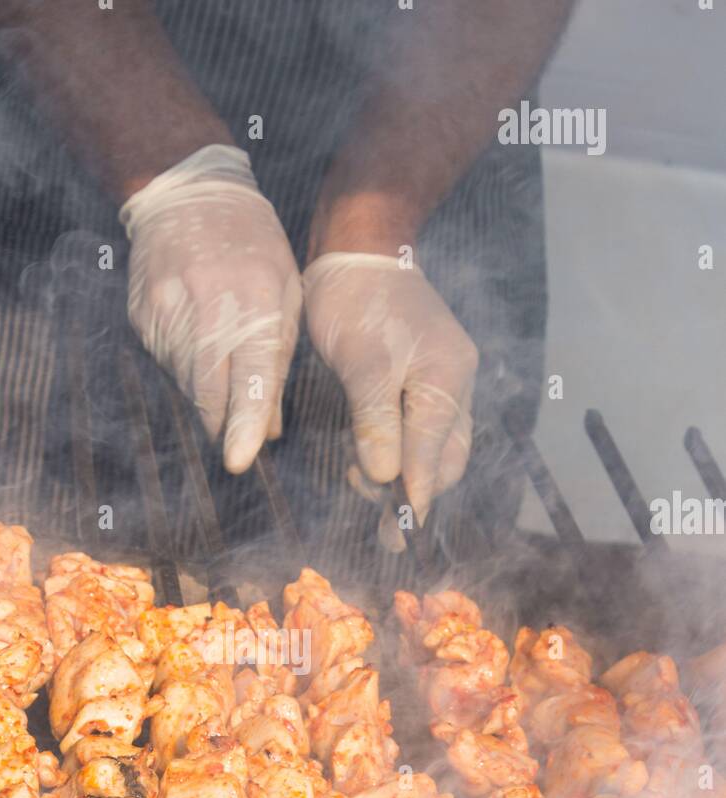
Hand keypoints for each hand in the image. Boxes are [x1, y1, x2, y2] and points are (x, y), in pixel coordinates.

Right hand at [120, 145, 301, 473]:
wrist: (187, 192)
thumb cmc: (253, 245)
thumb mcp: (285, 291)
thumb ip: (280, 360)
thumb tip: (269, 430)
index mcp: (255, 296)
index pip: (250, 372)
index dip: (244, 420)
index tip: (240, 459)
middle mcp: (207, 303)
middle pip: (209, 389)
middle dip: (222, 425)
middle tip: (236, 443)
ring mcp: (167, 308)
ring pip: (186, 383)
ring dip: (206, 395)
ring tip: (220, 363)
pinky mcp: (142, 314)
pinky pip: (165, 363)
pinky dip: (185, 369)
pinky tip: (195, 338)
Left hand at [303, 253, 476, 520]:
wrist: (358, 251)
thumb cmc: (357, 302)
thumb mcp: (362, 362)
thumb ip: (375, 421)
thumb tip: (387, 475)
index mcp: (447, 378)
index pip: (435, 451)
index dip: (417, 493)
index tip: (405, 529)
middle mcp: (454, 384)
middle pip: (445, 457)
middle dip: (415, 494)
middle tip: (388, 530)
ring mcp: (441, 382)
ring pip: (434, 448)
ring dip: (404, 476)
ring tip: (364, 490)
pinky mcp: (421, 381)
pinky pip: (421, 430)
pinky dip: (400, 454)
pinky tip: (374, 469)